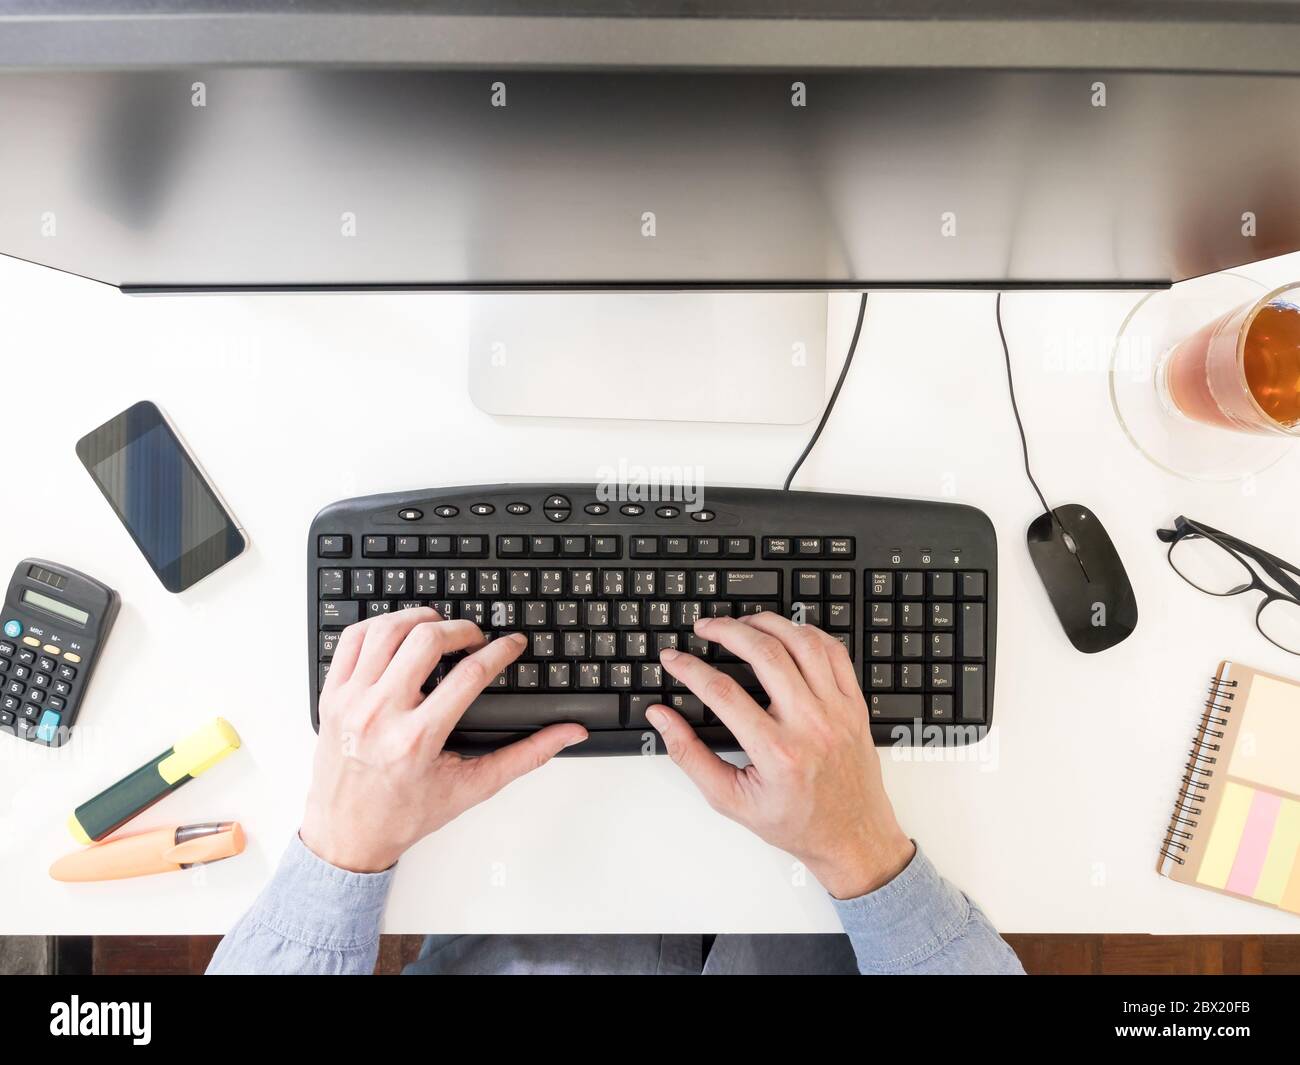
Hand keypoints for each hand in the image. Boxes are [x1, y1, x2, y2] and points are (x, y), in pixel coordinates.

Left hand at [301, 608, 586, 872]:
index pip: (469, 674)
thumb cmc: (405, 815)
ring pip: (387, 630)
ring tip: (439, 629)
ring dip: (420, 620)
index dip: (500, 650)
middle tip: (476, 638)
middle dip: (462, 628)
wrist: (346, 836)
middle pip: (426, 640)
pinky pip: (352, 638)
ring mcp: (350, 702)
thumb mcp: (472, 788)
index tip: (512, 643)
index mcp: (417, 739)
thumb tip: (566, 734)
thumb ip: (525, 756)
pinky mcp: (330, 695)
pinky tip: (399, 635)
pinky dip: (379, 626)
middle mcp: (380, 715)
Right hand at [649, 614, 913, 898]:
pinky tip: (786, 633)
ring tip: (742, 622)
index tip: (673, 658)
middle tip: (704, 627)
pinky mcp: (854, 705)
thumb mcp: (731, 800)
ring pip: (802, 644)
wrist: (853, 838)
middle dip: (727, 631)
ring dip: (768, 624)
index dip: (690, 669)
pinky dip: (808, 633)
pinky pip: (834, 653)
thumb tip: (662, 718)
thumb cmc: (796, 823)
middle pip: (765, 655)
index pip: (723, 693)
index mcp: (777, 753)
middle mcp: (810, 726)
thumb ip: (690, 756)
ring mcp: (837, 711)